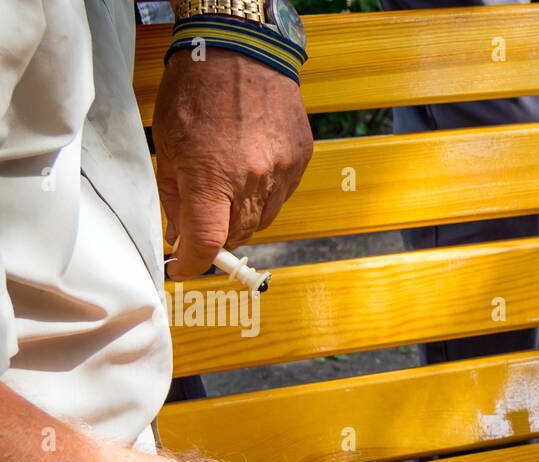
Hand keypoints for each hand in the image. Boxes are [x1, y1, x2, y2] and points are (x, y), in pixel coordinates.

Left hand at [153, 48, 312, 278]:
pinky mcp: (300, 160)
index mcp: (212, 175)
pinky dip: (265, 194)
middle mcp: (252, 180)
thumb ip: (176, 194)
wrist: (242, 49)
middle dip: (218, 236)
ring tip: (228, 193)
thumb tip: (180, 233)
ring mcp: (281, 172)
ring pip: (263, 220)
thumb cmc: (198, 88)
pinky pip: (282, 195)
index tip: (184, 267)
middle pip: (237, 234)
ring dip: (243, 217)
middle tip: (204, 225)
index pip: (207, 241)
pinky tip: (251, 171)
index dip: (193, 262)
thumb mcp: (170, 142)